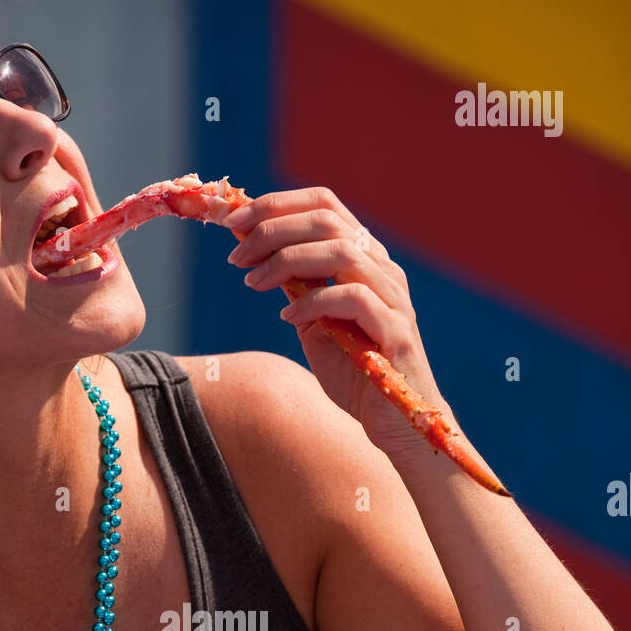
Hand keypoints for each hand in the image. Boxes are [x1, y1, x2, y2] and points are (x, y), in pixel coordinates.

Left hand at [223, 187, 450, 455]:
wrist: (393, 424)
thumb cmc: (355, 374)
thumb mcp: (314, 324)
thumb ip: (295, 288)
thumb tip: (254, 255)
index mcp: (365, 259)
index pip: (324, 205)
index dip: (277, 205)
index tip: (234, 223)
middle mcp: (383, 269)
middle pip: (327, 220)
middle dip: (273, 230)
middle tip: (236, 257)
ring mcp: (393, 298)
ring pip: (340, 252)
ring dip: (287, 262)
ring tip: (254, 283)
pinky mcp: (396, 331)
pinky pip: (352, 298)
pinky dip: (313, 302)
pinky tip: (288, 317)